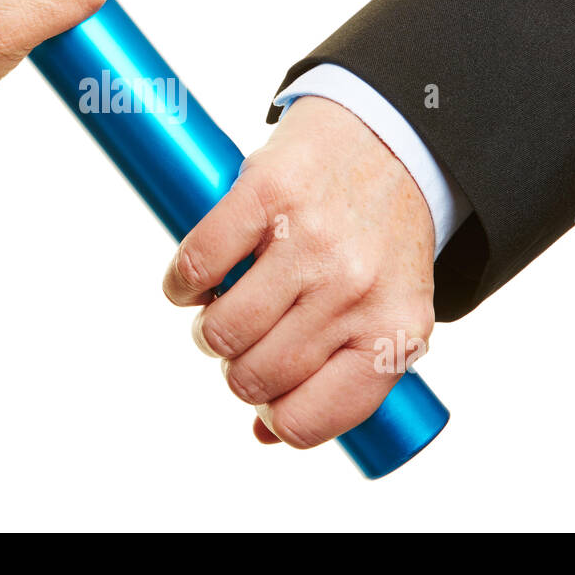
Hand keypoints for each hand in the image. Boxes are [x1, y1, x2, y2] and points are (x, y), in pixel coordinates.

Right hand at [162, 95, 435, 447]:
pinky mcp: (267, 193)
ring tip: (221, 307)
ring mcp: (310, 241)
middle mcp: (355, 291)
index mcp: (392, 332)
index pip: (307, 420)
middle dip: (234, 368)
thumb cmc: (381, 239)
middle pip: (253, 378)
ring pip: (221, 331)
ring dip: (206, 328)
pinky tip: (194, 280)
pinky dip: (182, 283)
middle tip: (245, 340)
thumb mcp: (386, 313)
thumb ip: (339, 376)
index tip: (266, 393)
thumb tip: (263, 437)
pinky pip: (197, 266)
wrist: (392, 138)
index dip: (272, 416)